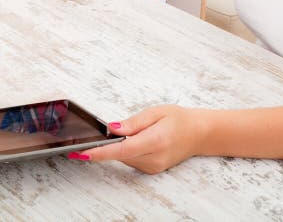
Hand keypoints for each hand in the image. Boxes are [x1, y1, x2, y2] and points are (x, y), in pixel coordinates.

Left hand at [74, 105, 209, 173]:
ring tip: (134, 131)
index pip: (123, 149)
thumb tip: (112, 129)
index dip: (101, 152)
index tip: (83, 152)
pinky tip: (136, 140)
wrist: (199, 133)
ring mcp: (153, 166)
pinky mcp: (151, 170)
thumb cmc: (179, 120)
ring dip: (120, 146)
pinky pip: (130, 160)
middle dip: (107, 143)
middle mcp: (154, 158)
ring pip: (123, 157)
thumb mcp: (156, 112)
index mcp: (156, 140)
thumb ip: (133, 123)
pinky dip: (127, 150)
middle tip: (106, 131)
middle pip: (120, 154)